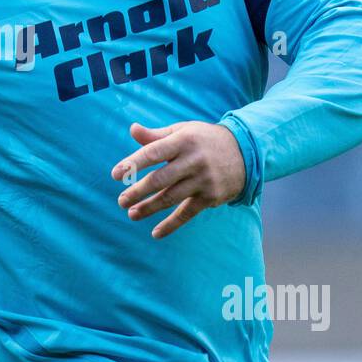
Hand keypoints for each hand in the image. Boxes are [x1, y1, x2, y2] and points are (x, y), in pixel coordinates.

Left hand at [110, 121, 245, 238]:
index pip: (153, 153)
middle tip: (121, 201)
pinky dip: (172, 224)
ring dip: (150, 208)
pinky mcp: (211, 196)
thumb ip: (156, 135)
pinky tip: (156, 233)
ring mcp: (203, 180)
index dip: (133, 164)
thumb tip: (132, 129)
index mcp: (183, 141)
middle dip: (139, 191)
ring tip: (132, 214)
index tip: (115, 174)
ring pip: (171, 198)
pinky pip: (188, 213)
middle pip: (161, 179)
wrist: (246, 151)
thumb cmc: (204, 139)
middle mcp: (193, 161)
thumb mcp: (183, 131)